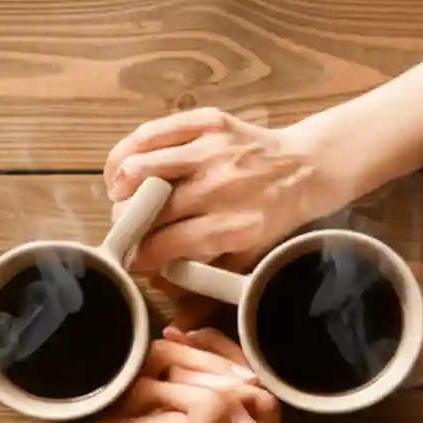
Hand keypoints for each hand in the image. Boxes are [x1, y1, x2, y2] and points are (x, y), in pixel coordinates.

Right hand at [104, 108, 350, 275]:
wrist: (305, 167)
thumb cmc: (270, 216)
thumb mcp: (248, 257)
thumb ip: (206, 282)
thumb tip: (165, 301)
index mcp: (235, 225)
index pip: (171, 243)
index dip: (142, 255)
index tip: (130, 261)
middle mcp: (223, 187)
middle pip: (153, 207)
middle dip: (128, 223)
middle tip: (123, 230)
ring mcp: (214, 150)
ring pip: (144, 166)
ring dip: (120, 185)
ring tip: (117, 197)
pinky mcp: (208, 122)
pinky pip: (152, 133)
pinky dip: (128, 150)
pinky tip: (122, 166)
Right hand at [145, 330, 284, 422]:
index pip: (215, 417)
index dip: (187, 391)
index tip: (157, 383)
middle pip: (240, 394)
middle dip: (204, 364)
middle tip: (171, 342)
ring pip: (261, 393)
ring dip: (227, 363)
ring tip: (188, 340)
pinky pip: (266, 405)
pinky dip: (241, 378)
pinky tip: (211, 366)